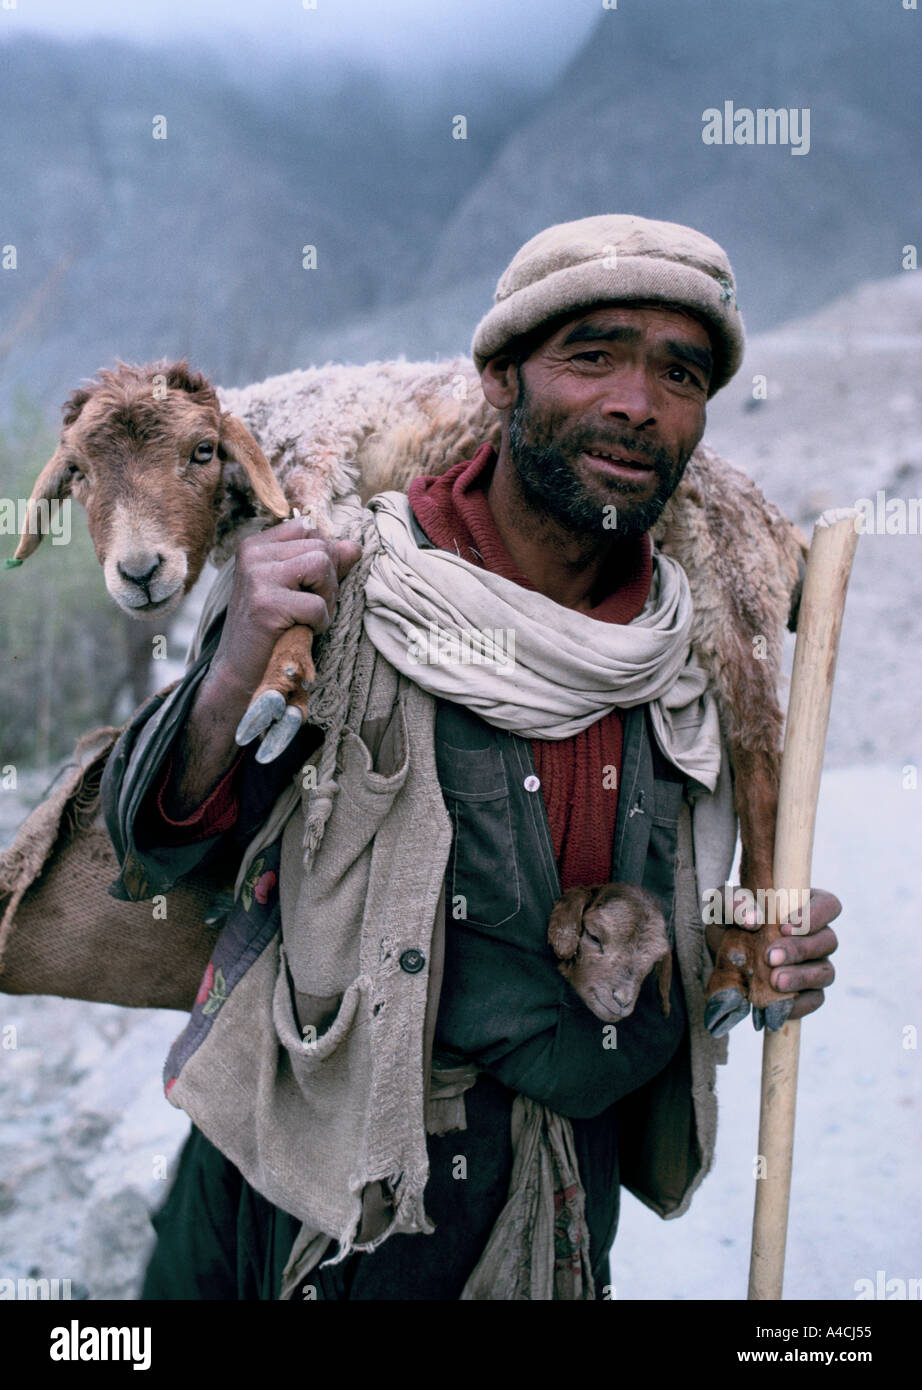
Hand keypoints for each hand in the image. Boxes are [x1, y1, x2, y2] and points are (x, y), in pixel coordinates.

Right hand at [210, 516, 362, 699]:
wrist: (239, 668)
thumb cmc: (270, 627)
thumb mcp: (295, 588)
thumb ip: (323, 564)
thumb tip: (355, 546)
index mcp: (256, 545)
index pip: (308, 528)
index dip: (323, 556)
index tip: (311, 585)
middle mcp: (253, 554)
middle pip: (320, 546)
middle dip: (329, 580)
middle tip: (315, 607)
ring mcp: (257, 576)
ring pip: (321, 565)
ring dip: (327, 597)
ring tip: (312, 616)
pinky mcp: (266, 603)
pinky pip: (316, 603)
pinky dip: (320, 622)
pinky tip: (305, 630)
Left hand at [706, 887, 839, 1021]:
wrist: (719, 952)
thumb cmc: (729, 919)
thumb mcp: (722, 904)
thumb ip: (734, 902)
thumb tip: (753, 920)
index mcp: (804, 905)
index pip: (828, 905)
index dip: (812, 917)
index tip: (783, 927)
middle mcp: (816, 934)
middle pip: (828, 941)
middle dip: (799, 950)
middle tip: (770, 957)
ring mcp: (815, 964)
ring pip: (825, 972)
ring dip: (801, 977)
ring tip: (774, 982)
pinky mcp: (808, 991)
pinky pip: (815, 999)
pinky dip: (800, 1004)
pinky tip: (779, 1005)